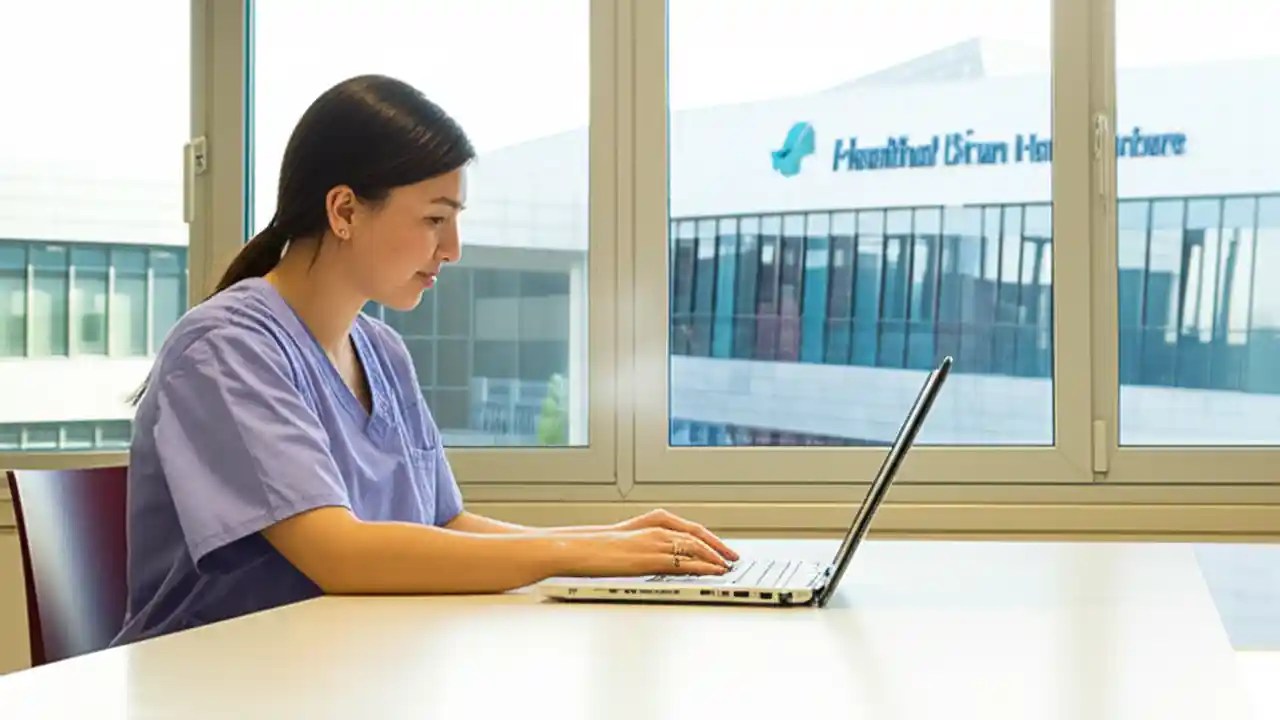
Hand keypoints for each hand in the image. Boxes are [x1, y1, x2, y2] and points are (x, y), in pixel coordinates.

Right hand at [611, 509, 739, 562]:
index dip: (709, 538)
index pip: (690, 528)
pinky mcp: (653, 559)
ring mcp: (657, 543)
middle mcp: (659, 529)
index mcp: (654, 520)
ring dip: (714, 557)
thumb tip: (664, 556)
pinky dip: (704, 567)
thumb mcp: (629, 539)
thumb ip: (649, 543)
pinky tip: (713, 572)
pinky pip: (685, 563)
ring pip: (695, 548)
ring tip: (726, 566)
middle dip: (718, 547)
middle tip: (732, 557)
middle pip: (698, 536)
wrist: (583, 548)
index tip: (721, 547)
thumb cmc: (600, 545)